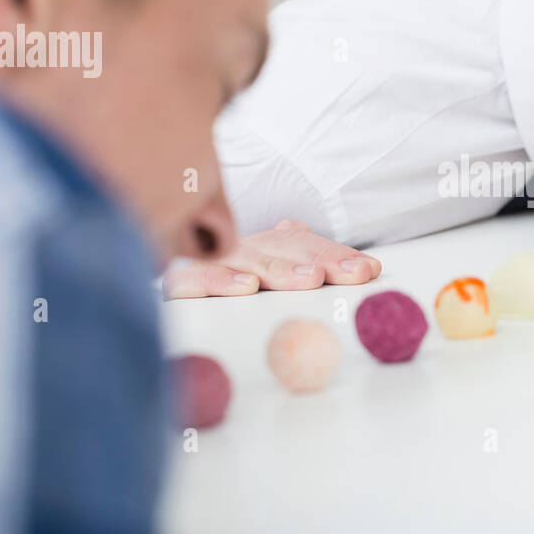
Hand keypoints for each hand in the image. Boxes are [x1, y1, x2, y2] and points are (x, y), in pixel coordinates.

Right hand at [162, 220, 381, 298]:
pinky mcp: (181, 279)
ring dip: (281, 270)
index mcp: (270, 245)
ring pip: (249, 261)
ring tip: (310, 281)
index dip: (339, 256)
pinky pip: (200, 278)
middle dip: (322, 261)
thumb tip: (371, 267)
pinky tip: (246, 288)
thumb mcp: (275, 275)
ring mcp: (213, 261)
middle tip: (350, 273)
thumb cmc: (230, 281)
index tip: (368, 270)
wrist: (162, 274)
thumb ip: (318, 269)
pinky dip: (222, 281)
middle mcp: (245, 247)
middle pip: (287, 250)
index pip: (310, 247)